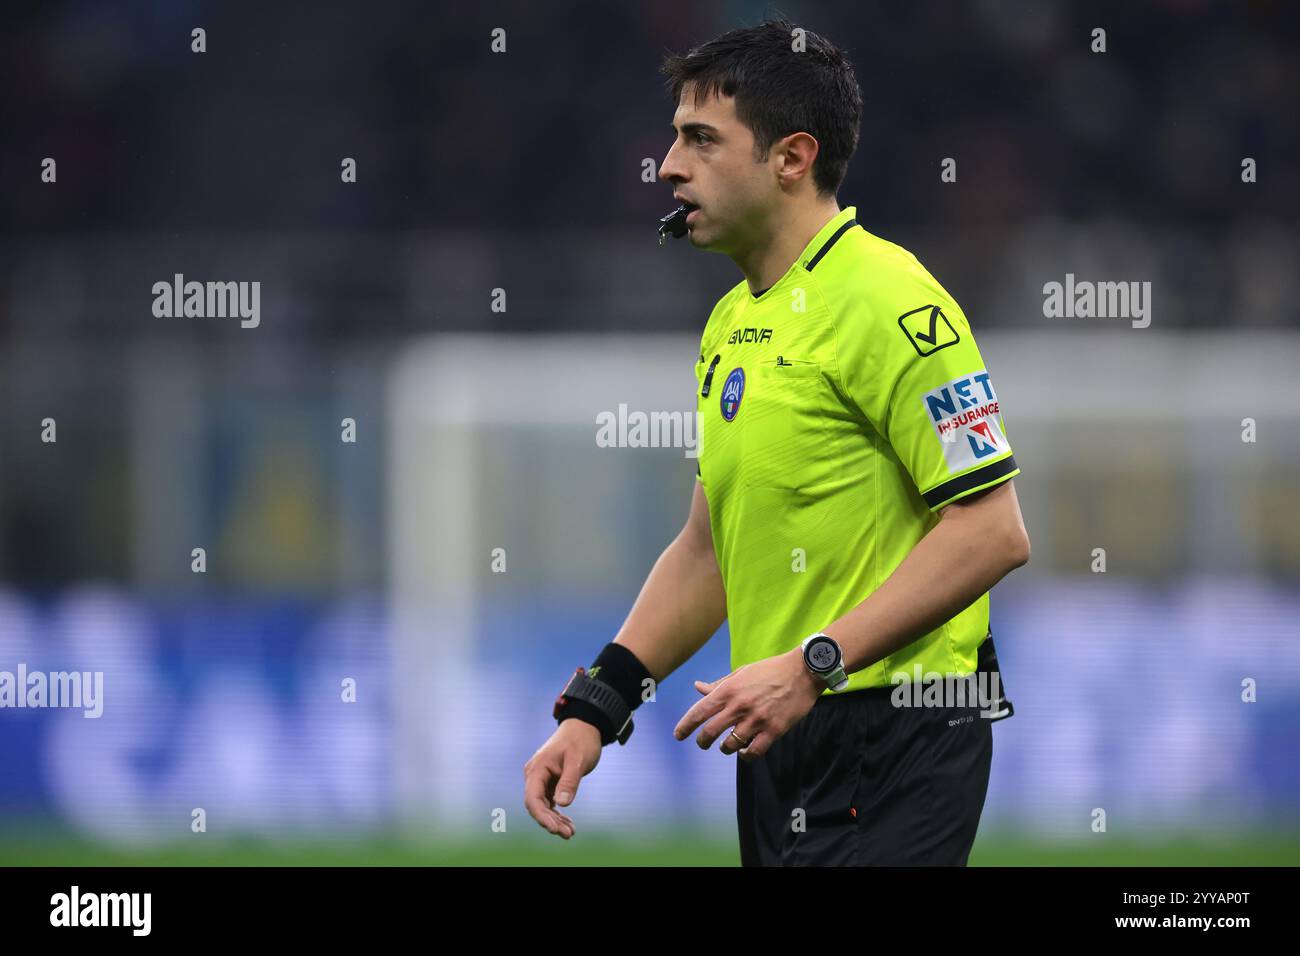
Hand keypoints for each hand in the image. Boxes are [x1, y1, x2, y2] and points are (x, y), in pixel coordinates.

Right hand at [523, 719, 601, 838]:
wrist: (584, 727)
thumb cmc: (580, 740)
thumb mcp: (578, 760)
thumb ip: (570, 781)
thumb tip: (562, 804)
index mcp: (537, 769)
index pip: (532, 798)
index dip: (541, 816)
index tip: (553, 829)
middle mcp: (535, 776)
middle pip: (537, 805)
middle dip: (550, 822)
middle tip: (568, 834)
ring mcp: (542, 780)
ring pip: (544, 807)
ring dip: (555, 821)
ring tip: (571, 833)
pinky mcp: (550, 783)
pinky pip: (550, 803)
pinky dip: (558, 814)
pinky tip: (569, 824)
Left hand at [672, 649, 822, 761]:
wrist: (803, 671)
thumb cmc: (770, 670)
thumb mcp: (741, 672)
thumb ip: (719, 684)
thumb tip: (697, 687)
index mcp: (729, 690)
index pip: (699, 711)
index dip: (685, 726)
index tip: (678, 735)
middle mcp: (739, 706)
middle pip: (710, 732)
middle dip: (702, 742)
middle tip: (703, 744)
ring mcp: (757, 719)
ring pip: (730, 745)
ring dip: (725, 748)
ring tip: (727, 746)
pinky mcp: (774, 730)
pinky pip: (754, 751)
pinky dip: (746, 755)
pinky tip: (745, 752)